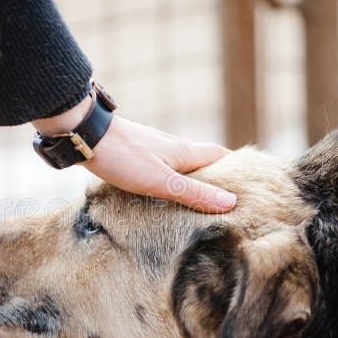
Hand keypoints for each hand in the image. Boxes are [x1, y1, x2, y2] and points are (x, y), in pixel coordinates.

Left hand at [33, 98, 235, 212]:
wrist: (86, 135)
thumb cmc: (123, 157)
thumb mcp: (160, 181)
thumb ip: (193, 192)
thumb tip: (231, 202)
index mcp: (185, 152)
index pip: (222, 157)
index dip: (238, 169)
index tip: (251, 185)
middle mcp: (174, 147)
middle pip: (204, 161)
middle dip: (218, 177)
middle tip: (227, 201)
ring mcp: (155, 149)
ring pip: (183, 164)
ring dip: (194, 180)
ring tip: (199, 202)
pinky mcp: (138, 154)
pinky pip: (164, 168)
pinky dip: (172, 180)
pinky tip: (164, 194)